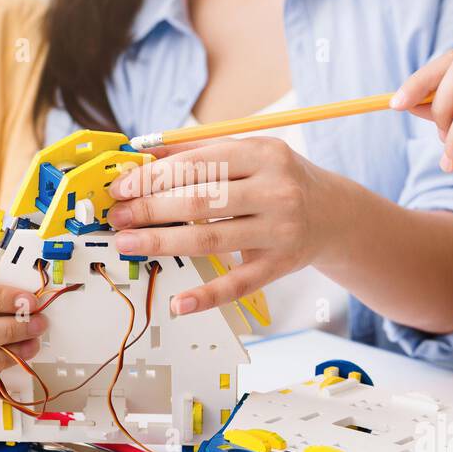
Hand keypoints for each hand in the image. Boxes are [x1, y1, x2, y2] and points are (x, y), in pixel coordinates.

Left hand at [106, 137, 345, 315]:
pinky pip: (237, 284)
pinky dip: (206, 296)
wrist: (335, 214)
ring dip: (162, 242)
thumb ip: (198, 150)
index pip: (200, 164)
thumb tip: (141, 153)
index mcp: (264, 154)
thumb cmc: (280, 179)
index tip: (121, 187)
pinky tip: (177, 302)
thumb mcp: (250, 153)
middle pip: (201, 201)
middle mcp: (275, 191)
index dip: (154, 176)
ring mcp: (279, 232)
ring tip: (128, 243)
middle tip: (117, 216)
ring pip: (211, 239)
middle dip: (151, 209)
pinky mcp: (279, 266)